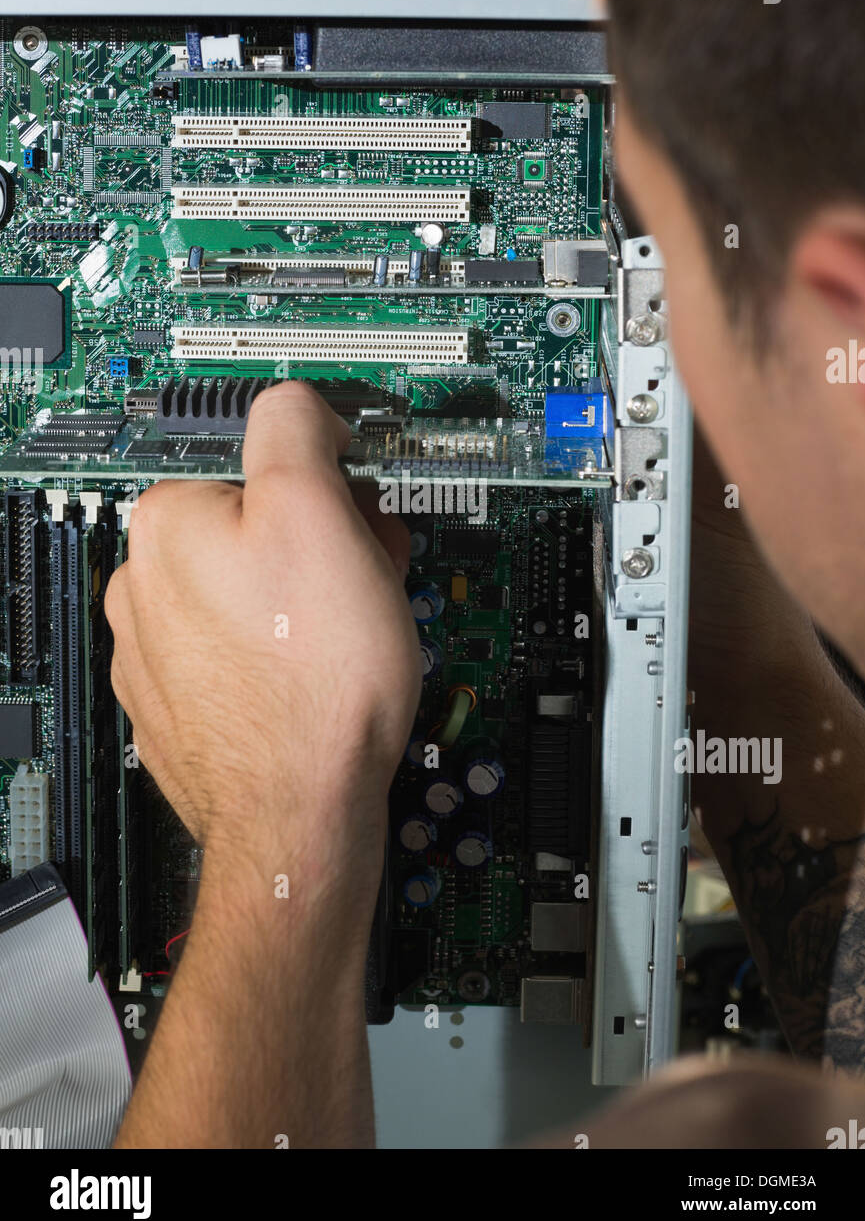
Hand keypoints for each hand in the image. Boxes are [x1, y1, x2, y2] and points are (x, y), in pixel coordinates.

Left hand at [105, 382, 421, 876]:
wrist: (299, 814)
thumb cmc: (314, 679)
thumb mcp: (322, 513)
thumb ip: (297, 431)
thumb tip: (295, 406)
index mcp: (166, 526)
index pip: (257, 462)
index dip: (325, 486)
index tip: (357, 518)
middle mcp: (143, 587)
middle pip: (252, 529)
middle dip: (318, 542)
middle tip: (365, 577)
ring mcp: (156, 656)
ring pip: (247, 595)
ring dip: (302, 599)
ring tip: (346, 639)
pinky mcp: (179, 710)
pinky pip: (236, 655)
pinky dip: (276, 654)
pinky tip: (313, 678)